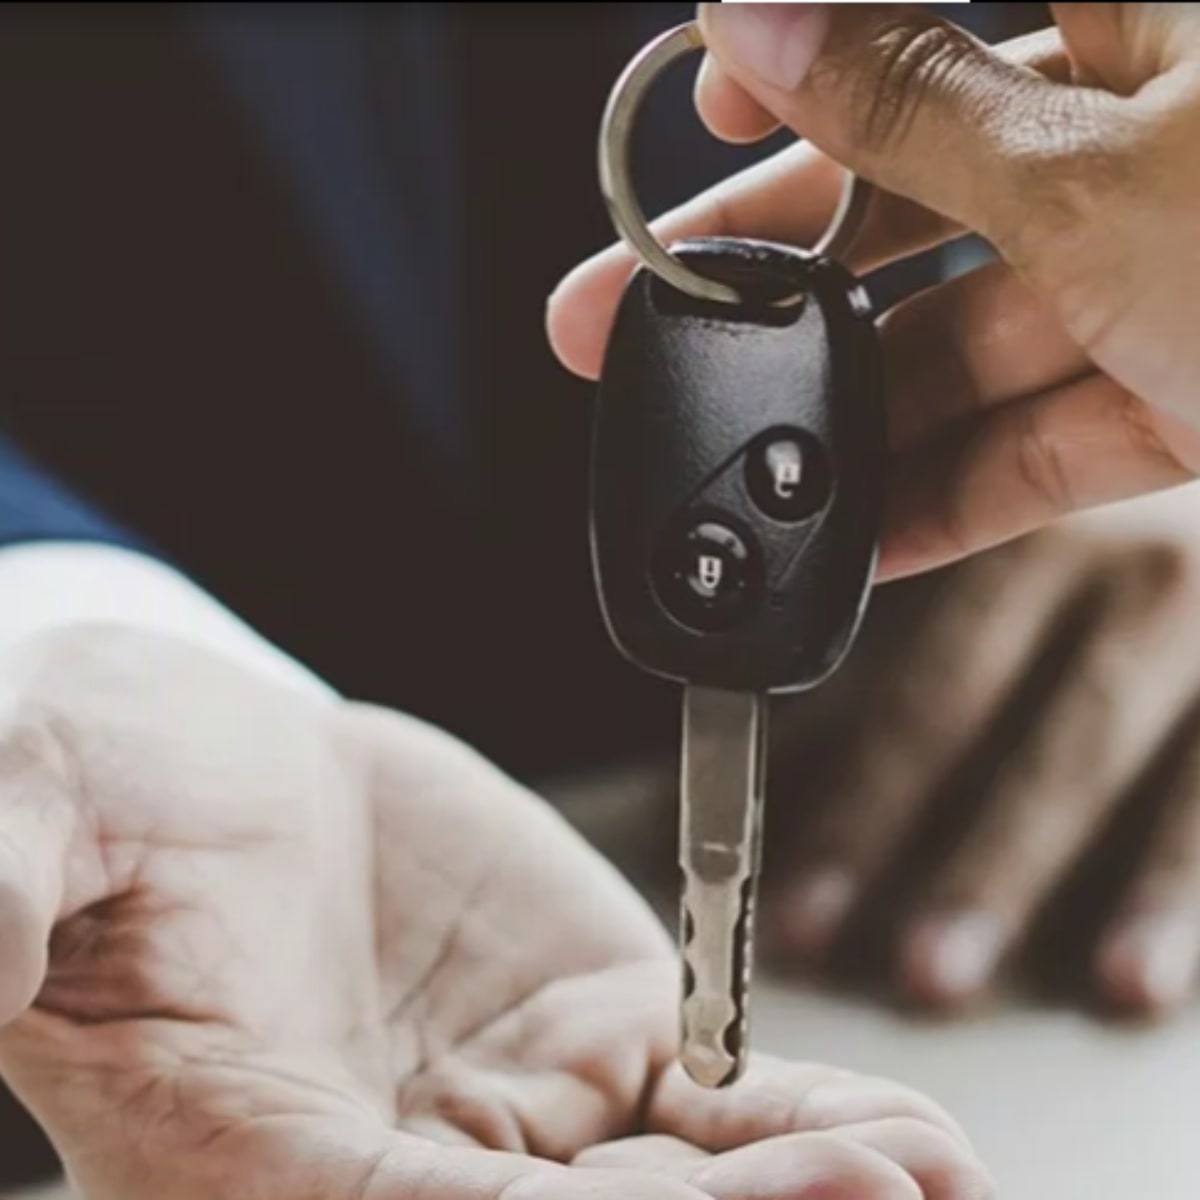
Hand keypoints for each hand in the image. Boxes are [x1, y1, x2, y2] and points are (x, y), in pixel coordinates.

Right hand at [0, 625, 990, 1198]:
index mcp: (253, 1167)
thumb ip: (9, 881)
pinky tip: (900, 1136)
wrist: (211, 769)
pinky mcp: (590, 1040)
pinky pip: (713, 1108)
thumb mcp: (34, 809)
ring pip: (682, 1194)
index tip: (759, 1199)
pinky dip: (803, 1125)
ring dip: (811, 1197)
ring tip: (937, 1180)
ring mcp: (511, 1121)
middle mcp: (400, 1175)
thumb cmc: (105, 792)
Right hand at [548, 3, 1199, 577]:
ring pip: (980, 334)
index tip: (711, 113)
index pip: (918, 19)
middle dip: (780, 279)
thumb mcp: (1094, 167)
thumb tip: (753, 23)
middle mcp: (1152, 128)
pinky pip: (1048, 435)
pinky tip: (870, 542)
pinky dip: (959, 492)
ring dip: (865, 416)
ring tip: (759, 475)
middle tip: (646, 321)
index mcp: (1136, 7)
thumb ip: (910, 106)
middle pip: (919, 193)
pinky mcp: (1193, 384)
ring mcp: (1174, 263)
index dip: (797, 61)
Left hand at [764, 486, 1199, 1015]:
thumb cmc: (1093, 547)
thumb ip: (909, 662)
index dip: (868, 812)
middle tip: (928, 973)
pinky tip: (1162, 972)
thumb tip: (786, 768)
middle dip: (990, 871)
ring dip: (1145, 889)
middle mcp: (1135, 589)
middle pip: (1053, 754)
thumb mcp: (1002, 577)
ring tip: (1114, 981)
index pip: (935, 702)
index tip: (810, 912)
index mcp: (1030, 560)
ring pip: (1174, 780)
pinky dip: (1195, 881)